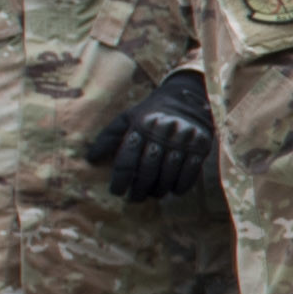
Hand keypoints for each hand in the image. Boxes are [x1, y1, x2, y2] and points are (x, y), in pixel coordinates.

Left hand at [87, 67, 213, 200]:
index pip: (127, 160)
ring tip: (153, 194)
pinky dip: (180, 186)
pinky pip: (189, 173)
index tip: (117, 191)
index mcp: (141, 126)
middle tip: (134, 198)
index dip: (120, 180)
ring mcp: (183, 140)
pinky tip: (173, 190)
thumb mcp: (128, 117)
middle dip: (139, 189)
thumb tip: (91, 159)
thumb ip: (109, 137)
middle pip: (147, 171)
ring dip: (159, 190)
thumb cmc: (152, 111)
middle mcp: (162, 133)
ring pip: (168, 175)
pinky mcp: (201, 146)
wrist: (188, 96)